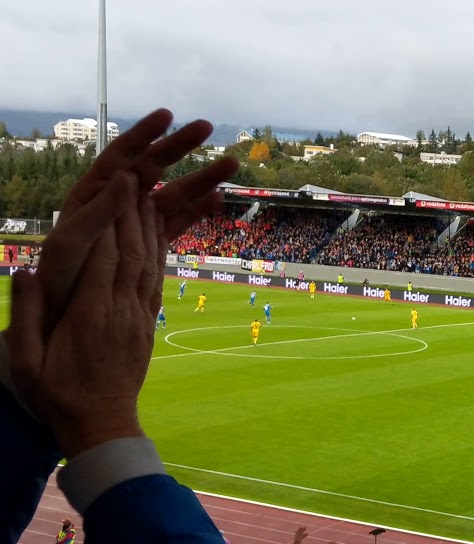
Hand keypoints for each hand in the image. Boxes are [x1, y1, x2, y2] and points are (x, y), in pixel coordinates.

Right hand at [7, 173, 156, 456]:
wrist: (101, 426)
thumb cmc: (57, 396)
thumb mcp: (26, 364)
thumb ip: (26, 318)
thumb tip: (24, 271)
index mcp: (91, 316)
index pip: (104, 257)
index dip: (112, 218)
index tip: (119, 185)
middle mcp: (121, 310)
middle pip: (132, 251)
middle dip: (135, 210)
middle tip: (141, 171)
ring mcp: (139, 316)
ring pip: (149, 261)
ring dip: (151, 225)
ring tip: (154, 190)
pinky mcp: (147, 323)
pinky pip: (155, 279)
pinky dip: (158, 250)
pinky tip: (159, 231)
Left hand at [39, 110, 236, 333]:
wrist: (63, 313)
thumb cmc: (60, 277)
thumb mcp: (73, 242)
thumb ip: (101, 210)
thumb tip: (130, 176)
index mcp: (94, 195)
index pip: (121, 155)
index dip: (144, 134)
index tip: (168, 116)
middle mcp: (118, 202)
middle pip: (154, 167)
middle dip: (181, 147)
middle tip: (208, 128)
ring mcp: (137, 222)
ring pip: (173, 194)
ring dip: (201, 179)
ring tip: (230, 165)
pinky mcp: (151, 243)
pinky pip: (178, 223)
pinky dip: (198, 211)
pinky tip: (218, 200)